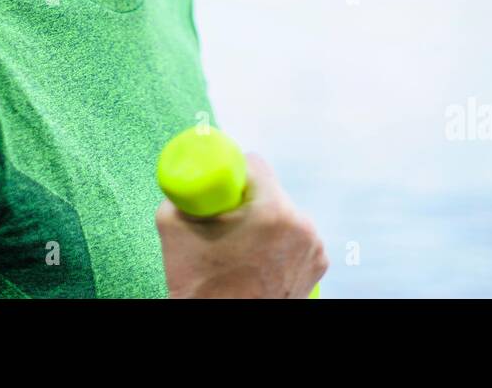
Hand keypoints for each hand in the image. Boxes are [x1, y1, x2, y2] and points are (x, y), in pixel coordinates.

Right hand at [156, 152, 327, 297]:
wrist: (221, 328)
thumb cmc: (200, 286)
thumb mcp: (174, 227)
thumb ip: (183, 192)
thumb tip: (187, 177)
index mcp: (272, 210)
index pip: (255, 164)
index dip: (233, 173)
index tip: (222, 189)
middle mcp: (301, 225)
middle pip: (271, 190)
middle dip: (248, 201)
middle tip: (226, 224)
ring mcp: (313, 247)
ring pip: (283, 213)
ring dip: (265, 223)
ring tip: (242, 248)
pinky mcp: (318, 264)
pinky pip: (295, 236)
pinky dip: (279, 243)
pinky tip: (260, 260)